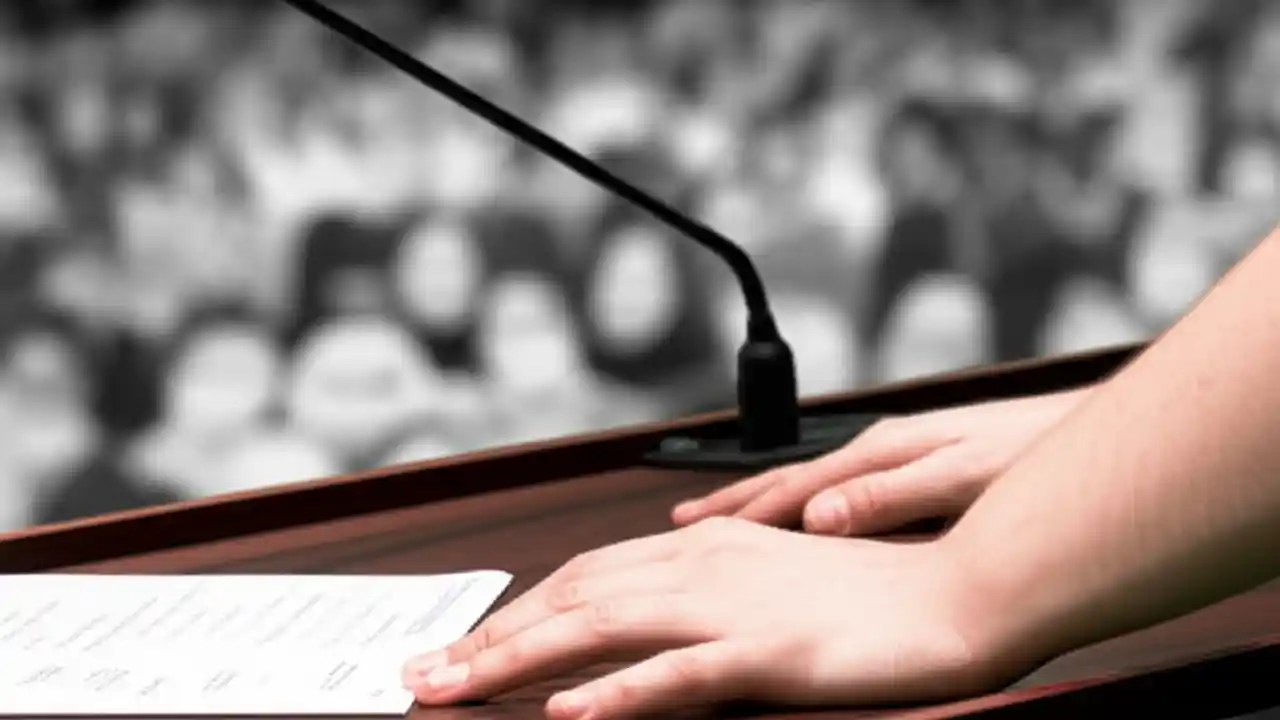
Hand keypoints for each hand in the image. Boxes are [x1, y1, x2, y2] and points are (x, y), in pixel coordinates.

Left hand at [401, 519, 1015, 718]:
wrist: (959, 594)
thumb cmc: (872, 596)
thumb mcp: (770, 582)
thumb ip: (704, 592)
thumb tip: (644, 616)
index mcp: (703, 543)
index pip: (584, 572)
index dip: (516, 608)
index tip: (464, 643)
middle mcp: (703, 561)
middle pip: (572, 594)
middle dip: (491, 637)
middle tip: (423, 673)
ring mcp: (732, 605)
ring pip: (601, 625)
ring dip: (519, 659)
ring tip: (455, 688)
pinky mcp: (768, 652)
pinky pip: (679, 673)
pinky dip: (619, 694)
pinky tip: (572, 714)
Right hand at [673, 387, 1093, 535]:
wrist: (1092, 432)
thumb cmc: (1039, 453)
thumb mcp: (963, 478)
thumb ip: (889, 496)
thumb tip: (815, 518)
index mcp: (883, 450)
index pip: (793, 487)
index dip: (741, 513)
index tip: (694, 532)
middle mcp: (882, 448)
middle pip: (789, 477)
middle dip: (734, 501)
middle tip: (682, 521)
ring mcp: (899, 455)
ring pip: (813, 483)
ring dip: (765, 503)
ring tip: (724, 520)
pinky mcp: (920, 466)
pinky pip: (842, 489)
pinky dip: (807, 506)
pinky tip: (805, 521)